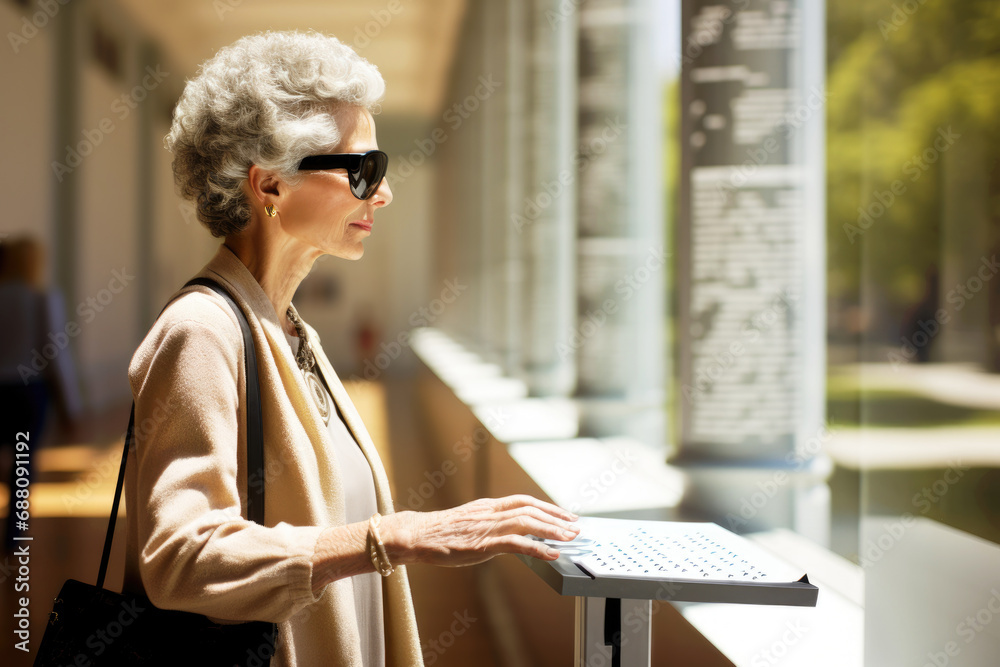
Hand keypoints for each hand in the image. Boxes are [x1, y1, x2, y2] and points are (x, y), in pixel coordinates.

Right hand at [384, 495, 579, 567]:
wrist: (417, 535)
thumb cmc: (440, 534)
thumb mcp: (469, 523)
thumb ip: (489, 526)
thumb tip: (506, 535)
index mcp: (488, 506)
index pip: (524, 501)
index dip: (547, 506)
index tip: (564, 514)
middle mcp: (491, 512)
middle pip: (531, 508)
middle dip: (556, 517)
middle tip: (576, 526)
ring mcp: (488, 526)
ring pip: (527, 522)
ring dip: (552, 530)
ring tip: (570, 538)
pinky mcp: (483, 543)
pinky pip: (516, 543)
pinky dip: (537, 547)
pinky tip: (551, 554)